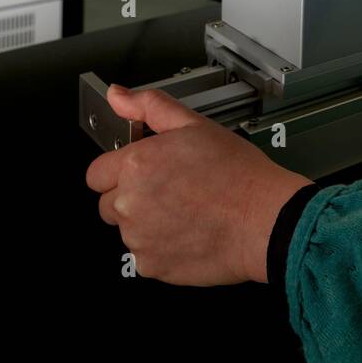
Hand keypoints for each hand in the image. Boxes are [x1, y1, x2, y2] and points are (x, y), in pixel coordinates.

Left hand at [86, 85, 313, 285]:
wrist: (264, 220)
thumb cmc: (238, 175)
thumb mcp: (195, 125)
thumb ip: (150, 106)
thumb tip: (119, 96)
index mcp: (136, 165)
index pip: (96, 173)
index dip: (119, 170)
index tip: (142, 172)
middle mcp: (130, 203)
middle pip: (108, 203)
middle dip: (132, 196)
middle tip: (171, 189)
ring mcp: (139, 238)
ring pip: (128, 230)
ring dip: (147, 222)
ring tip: (186, 209)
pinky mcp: (152, 266)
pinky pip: (145, 256)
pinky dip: (162, 247)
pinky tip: (189, 231)